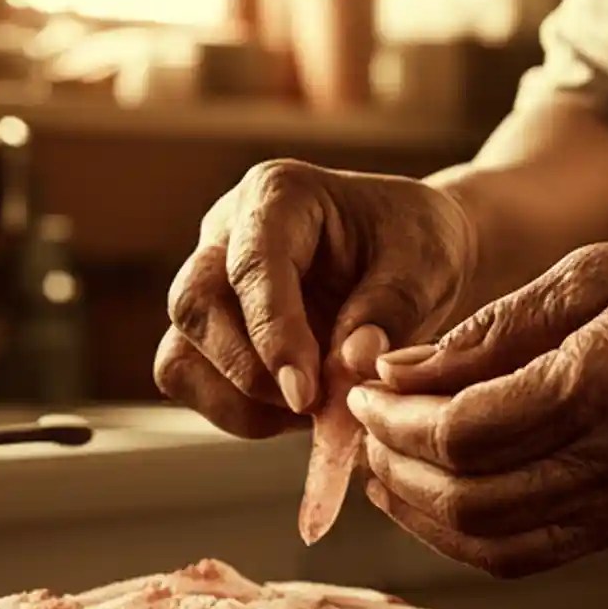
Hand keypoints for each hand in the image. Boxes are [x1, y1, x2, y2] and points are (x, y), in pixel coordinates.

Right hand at [153, 159, 475, 437]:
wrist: (407, 260)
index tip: (304, 393)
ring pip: (179, 355)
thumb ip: (392, 307)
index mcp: (278, 195)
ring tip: (313, 409)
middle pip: (194, 305)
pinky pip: (189, 383)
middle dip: (247, 370)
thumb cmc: (413, 246)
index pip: (252, 265)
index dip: (273, 333)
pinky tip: (295, 412)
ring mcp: (208, 285)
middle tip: (312, 404)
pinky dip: (237, 413)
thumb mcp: (428, 263)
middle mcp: (225, 235)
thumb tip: (351, 360)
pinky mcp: (207, 335)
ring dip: (239, 400)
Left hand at [347, 240, 607, 576]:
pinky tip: (434, 497)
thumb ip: (490, 329)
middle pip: (466, 497)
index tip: (365, 387)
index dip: (395, 418)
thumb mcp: (590, 272)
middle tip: (365, 424)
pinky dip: (464, 537)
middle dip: (394, 465)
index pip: (464, 431)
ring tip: (385, 463)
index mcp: (602, 383)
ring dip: (419, 510)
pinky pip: (528, 555)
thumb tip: (398, 368)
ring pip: (490, 541)